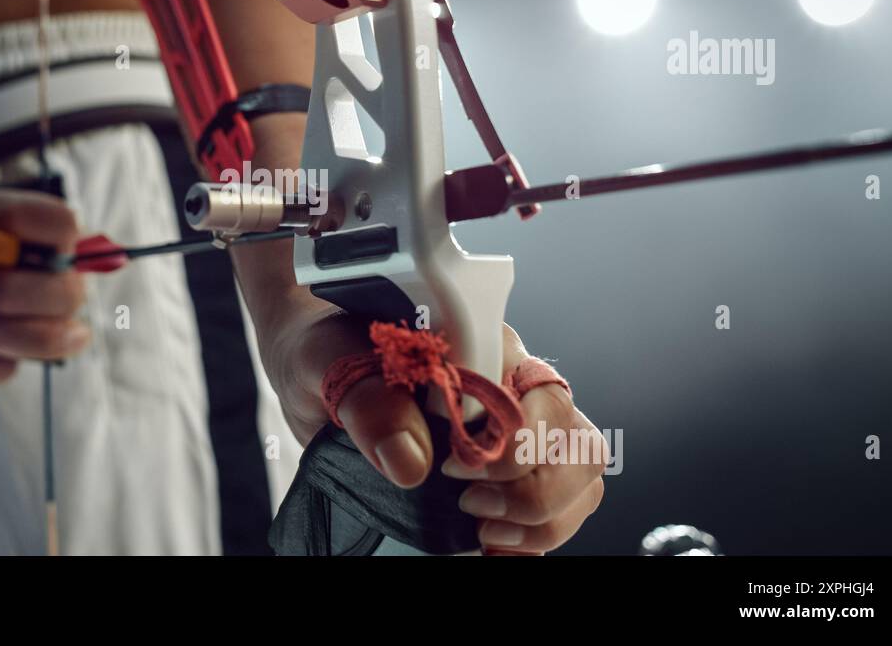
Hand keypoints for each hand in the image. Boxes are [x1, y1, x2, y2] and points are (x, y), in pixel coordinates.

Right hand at [0, 186, 90, 381]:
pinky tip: (15, 344)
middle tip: (74, 289)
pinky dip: (13, 359)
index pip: (30, 219)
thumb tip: (84, 250)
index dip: (62, 230)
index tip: (68, 236)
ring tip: (76, 333)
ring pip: (12, 337)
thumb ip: (20, 222)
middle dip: (65, 290)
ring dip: (57, 335)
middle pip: (27, 288)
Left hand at [263, 301, 603, 551]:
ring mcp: (516, 430)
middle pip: (575, 441)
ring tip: (482, 530)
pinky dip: (536, 539)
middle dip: (533, 489)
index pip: (536, 394)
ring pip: (579, 477)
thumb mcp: (327, 359)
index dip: (510, 443)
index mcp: (483, 343)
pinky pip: (557, 508)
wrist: (312, 370)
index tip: (451, 468)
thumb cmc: (327, 348)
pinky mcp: (503, 472)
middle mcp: (511, 385)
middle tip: (468, 505)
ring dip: (542, 519)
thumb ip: (368, 401)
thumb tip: (410, 461)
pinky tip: (495, 548)